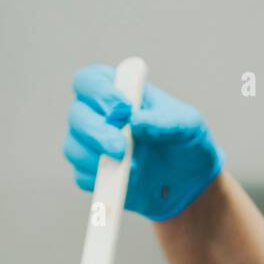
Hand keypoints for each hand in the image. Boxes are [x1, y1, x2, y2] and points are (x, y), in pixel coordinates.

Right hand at [63, 64, 222, 221]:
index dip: (99, 91)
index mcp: (117, 90)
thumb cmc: (186, 143)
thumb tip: (136, 121)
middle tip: (121, 148)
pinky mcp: (91, 175)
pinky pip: (83, 177)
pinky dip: (103, 182)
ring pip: (74, 148)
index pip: (89, 80)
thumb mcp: (189, 126)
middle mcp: (96, 115)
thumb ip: (167, 121)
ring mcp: (89, 146)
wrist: (187, 183)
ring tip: (135, 168)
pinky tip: (126, 182)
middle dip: (95, 132)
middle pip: (76, 115)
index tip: (123, 107)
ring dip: (99, 159)